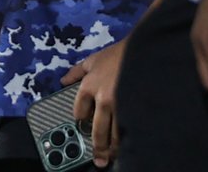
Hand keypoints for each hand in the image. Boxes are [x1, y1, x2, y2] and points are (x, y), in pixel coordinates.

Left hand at [61, 40, 125, 167]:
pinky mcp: (137, 108)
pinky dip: (129, 139)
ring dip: (113, 148)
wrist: (144, 49)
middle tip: (98, 158)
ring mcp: (121, 105)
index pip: (79, 112)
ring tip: (112, 156)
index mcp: (89, 86)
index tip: (84, 123)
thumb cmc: (118, 54)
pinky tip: (130, 145)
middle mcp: (102, 99)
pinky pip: (131, 129)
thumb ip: (77, 71)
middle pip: (98, 130)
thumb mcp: (94, 59)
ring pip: (115, 134)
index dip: (81, 119)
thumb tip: (63, 81)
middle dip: (98, 146)